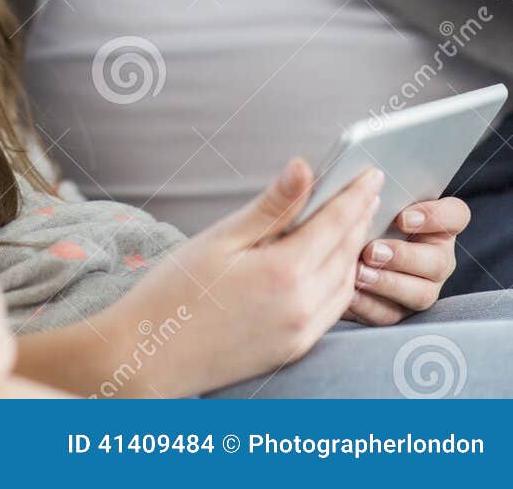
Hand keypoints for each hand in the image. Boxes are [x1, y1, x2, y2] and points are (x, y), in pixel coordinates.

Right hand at [114, 158, 383, 396]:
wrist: (152, 357)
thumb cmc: (176, 290)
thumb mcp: (221, 238)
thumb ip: (271, 206)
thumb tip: (304, 166)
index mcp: (283, 272)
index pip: (336, 222)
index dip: (356, 194)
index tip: (372, 171)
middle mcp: (302, 306)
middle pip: (346, 252)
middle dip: (360, 217)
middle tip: (370, 189)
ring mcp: (300, 332)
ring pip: (345, 283)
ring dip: (354, 250)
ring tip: (356, 221)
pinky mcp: (293, 350)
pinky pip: (333, 310)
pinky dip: (342, 281)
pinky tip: (334, 265)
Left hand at [343, 196, 469, 325]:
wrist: (331, 252)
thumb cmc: (353, 214)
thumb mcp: (362, 199)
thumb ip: (367, 191)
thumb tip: (357, 183)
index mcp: (435, 223)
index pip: (455, 215)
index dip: (435, 217)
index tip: (402, 218)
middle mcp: (436, 256)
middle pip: (438, 261)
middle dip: (404, 257)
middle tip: (372, 252)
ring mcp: (422, 287)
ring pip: (420, 293)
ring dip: (389, 283)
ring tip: (359, 274)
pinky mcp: (401, 311)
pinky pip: (393, 315)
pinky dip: (371, 306)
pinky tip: (350, 295)